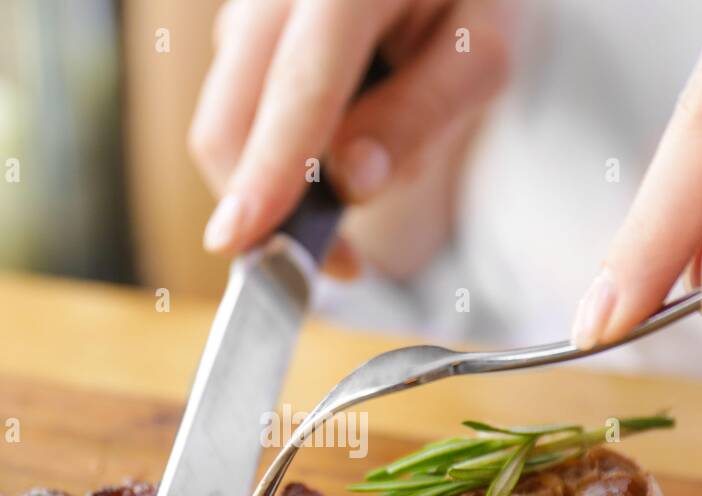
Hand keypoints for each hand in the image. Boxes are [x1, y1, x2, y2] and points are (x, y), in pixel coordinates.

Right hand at [189, 0, 510, 275]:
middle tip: (342, 263)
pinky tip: (336, 152)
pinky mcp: (237, 36)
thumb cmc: (461, 3)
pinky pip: (238, 116)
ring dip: (276, 187)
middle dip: (262, 206)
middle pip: (229, 118)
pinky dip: (274, 160)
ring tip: (361, 190)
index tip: (246, 238)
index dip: (270, 168)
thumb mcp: (477, 53)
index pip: (299, 84)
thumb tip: (350, 180)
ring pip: (225, 125)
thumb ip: (420, 113)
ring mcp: (246, 10)